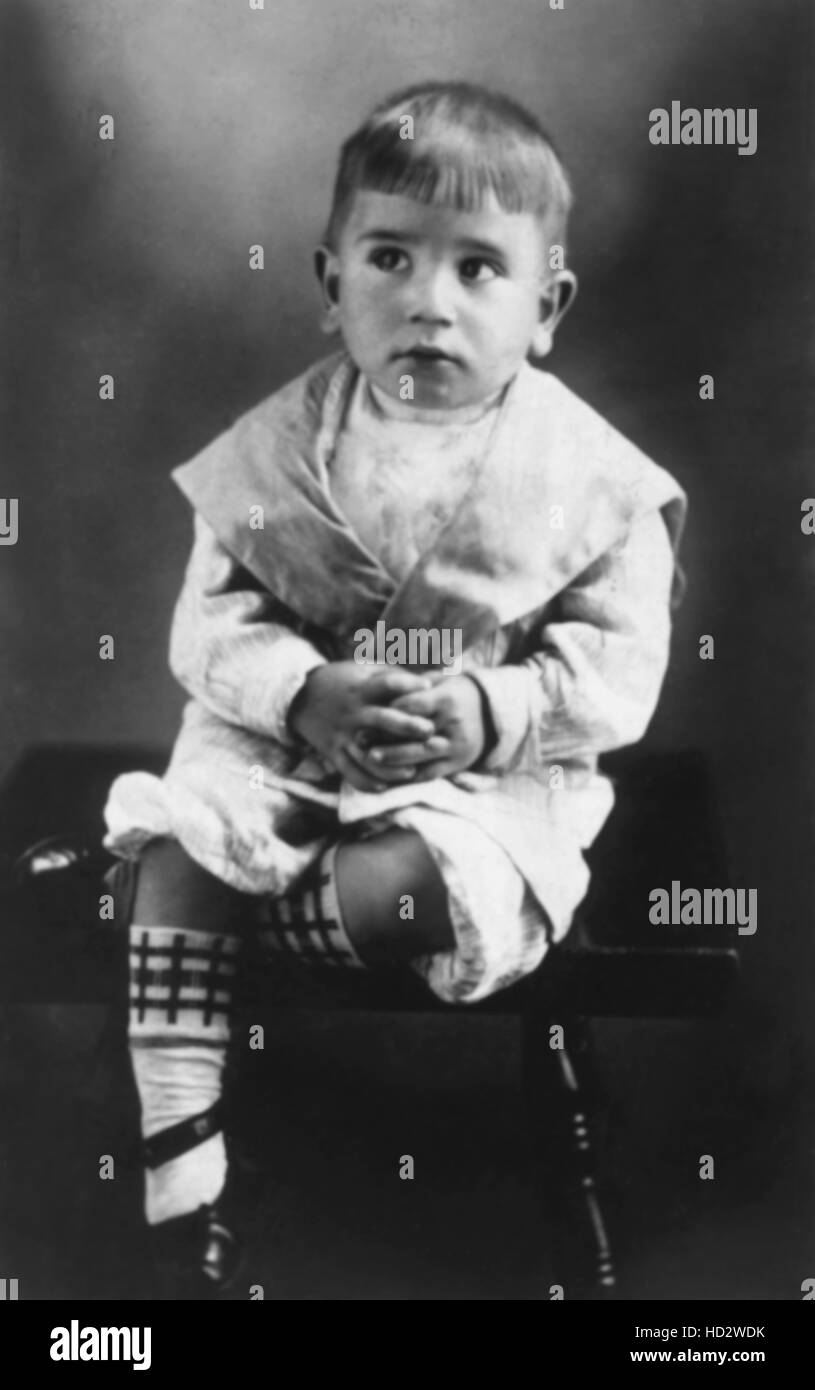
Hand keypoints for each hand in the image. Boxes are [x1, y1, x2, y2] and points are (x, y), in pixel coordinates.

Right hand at [288, 661, 438, 791]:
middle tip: (430, 730)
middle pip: (382, 720)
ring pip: (368, 755)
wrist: (299, 698)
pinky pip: (350, 773)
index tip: (429, 686)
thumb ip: (394, 676)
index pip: (386, 683)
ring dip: (391, 765)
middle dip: (407, 726)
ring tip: (413, 770)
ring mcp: (343, 735)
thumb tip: (432, 679)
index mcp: (362, 689)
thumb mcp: (363, 671)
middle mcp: (354, 713)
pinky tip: (386, 786)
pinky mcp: (334, 753)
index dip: (408, 683)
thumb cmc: (343, 682)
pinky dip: (367, 782)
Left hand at [353, 673, 486, 782]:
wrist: (491, 714)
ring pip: (422, 755)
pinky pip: (431, 773)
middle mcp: (454, 723)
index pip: (414, 705)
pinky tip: (389, 773)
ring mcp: (458, 746)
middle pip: (416, 732)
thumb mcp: (441, 681)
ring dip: (394, 758)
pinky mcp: (458, 764)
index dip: (391, 710)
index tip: (371, 712)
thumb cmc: (455, 693)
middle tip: (359, 740)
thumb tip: (383, 682)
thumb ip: (414, 685)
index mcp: (448, 699)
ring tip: (370, 758)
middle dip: (387, 737)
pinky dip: (409, 774)